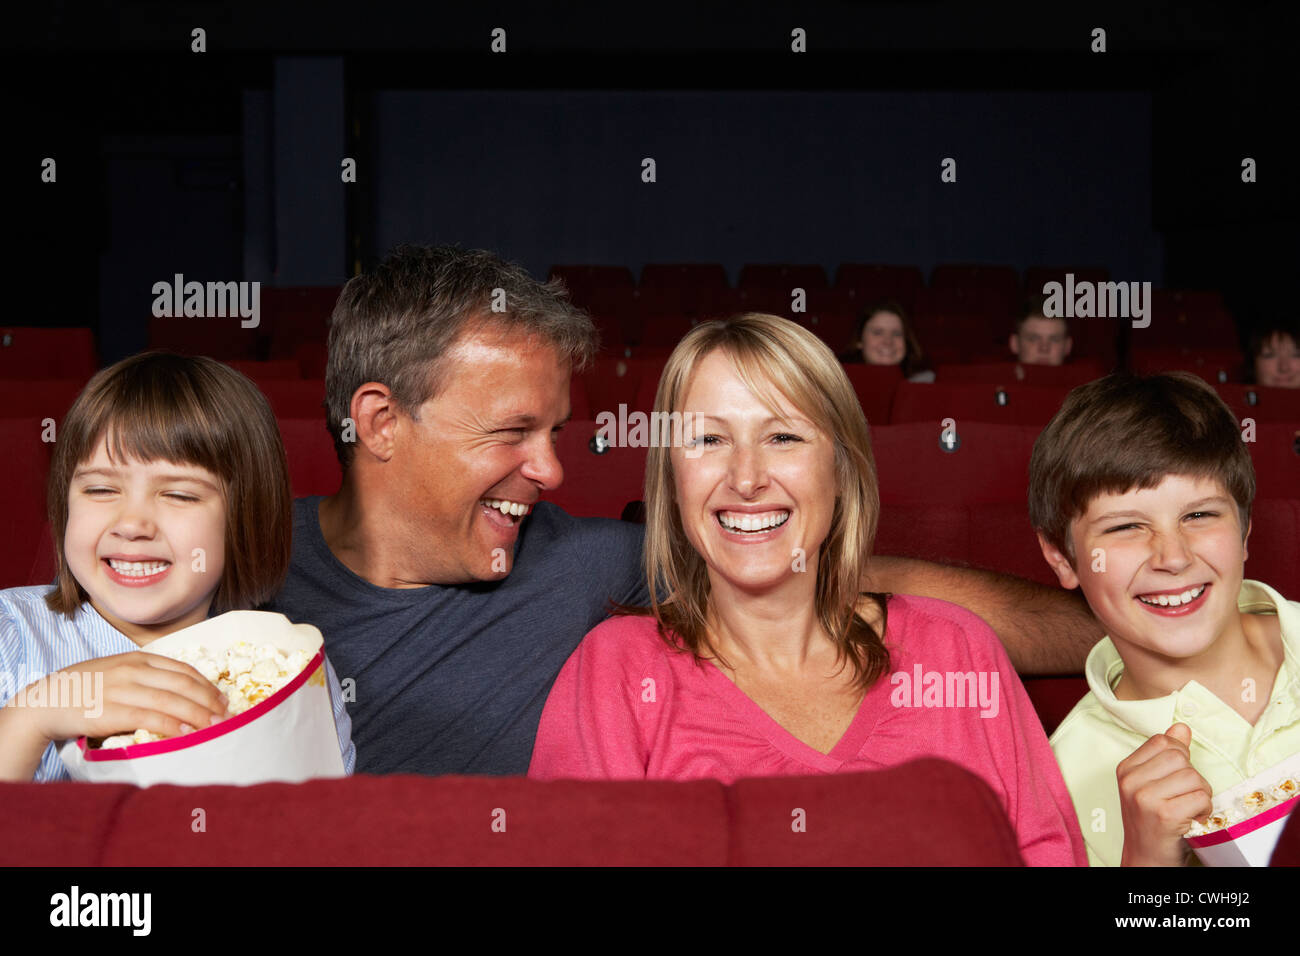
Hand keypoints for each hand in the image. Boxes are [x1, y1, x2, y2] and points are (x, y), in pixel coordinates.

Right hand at [22, 652, 229, 745]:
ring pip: (171, 702)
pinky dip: (172, 726)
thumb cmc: (87, 688)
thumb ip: (146, 677)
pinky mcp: (111, 711)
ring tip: (215, 727)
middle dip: (209, 701)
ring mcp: (122, 690)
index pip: (183, 670)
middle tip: (226, 716)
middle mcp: (133, 671)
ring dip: (198, 715)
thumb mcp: (119, 671)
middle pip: (183, 685)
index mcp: (138, 659)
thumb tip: (181, 694)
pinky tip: (187, 734)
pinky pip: (149, 718)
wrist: (47, 700)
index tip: (222, 699)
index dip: (207, 686)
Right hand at [1118, 723, 1212, 866]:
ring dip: (1200, 795)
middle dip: (1192, 777)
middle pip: (1180, 757)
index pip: (1163, 741)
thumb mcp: (1151, 785)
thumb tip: (1181, 727)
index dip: (1179, 758)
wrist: (1146, 860)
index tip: (1174, 779)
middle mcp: (1131, 781)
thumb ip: (1164, 755)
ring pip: (1193, 777)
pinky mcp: (1164, 815)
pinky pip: (1201, 797)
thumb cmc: (1151, 822)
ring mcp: (1145, 798)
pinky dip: (1204, 810)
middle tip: (1183, 797)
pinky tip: (1191, 820)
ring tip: (1188, 809)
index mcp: (1125, 769)